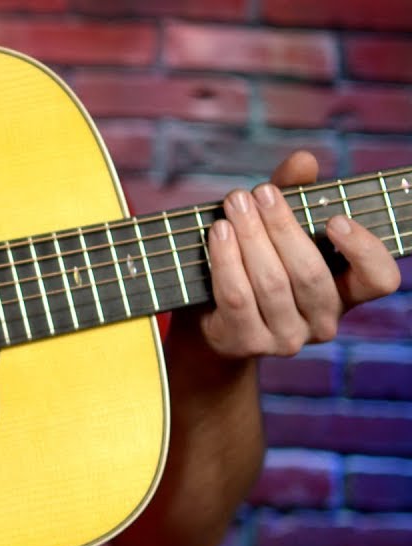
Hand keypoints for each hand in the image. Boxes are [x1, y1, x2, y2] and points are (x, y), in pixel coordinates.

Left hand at [198, 150, 401, 356]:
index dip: (364, 250)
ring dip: (250, 238)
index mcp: (346, 292)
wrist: (211, 318)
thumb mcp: (278, 227)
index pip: (380, 280)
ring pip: (271, 283)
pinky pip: (237, 297)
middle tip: (259, 193)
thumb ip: (295, 194)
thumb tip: (303, 159)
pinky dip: (226, 260)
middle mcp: (323, 321)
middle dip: (282, 227)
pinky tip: (217, 233)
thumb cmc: (257, 263)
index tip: (336, 219)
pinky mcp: (248, 342)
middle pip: (310, 273)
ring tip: (234, 206)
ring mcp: (287, 338)